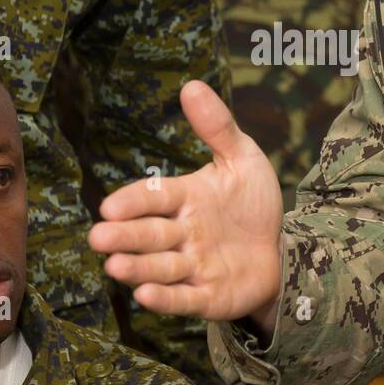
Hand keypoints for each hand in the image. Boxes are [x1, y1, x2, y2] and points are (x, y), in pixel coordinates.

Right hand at [89, 80, 284, 329]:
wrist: (284, 249)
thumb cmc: (253, 204)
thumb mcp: (242, 159)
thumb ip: (217, 127)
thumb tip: (192, 85)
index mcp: (186, 198)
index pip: (154, 197)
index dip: (134, 202)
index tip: (111, 205)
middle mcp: (183, 234)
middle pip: (150, 234)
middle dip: (125, 236)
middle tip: (99, 237)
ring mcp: (194, 267)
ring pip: (161, 268)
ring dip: (138, 268)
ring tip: (115, 266)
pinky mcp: (208, 297)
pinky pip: (185, 299)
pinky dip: (166, 298)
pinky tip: (146, 295)